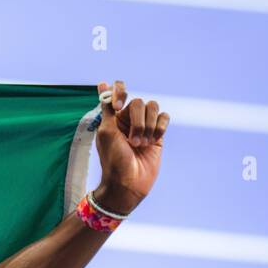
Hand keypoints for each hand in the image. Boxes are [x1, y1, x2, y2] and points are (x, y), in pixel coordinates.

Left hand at [92, 79, 169, 215]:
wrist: (128, 183)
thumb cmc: (114, 159)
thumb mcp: (107, 132)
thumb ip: (108, 108)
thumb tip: (103, 84)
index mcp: (112, 117)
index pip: (118, 91)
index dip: (120, 93)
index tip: (118, 106)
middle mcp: (128, 119)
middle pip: (139, 102)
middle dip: (137, 121)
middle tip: (132, 141)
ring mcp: (144, 126)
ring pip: (153, 108)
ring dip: (148, 126)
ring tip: (141, 145)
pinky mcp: (157, 133)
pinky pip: (164, 117)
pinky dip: (159, 127)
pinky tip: (153, 141)